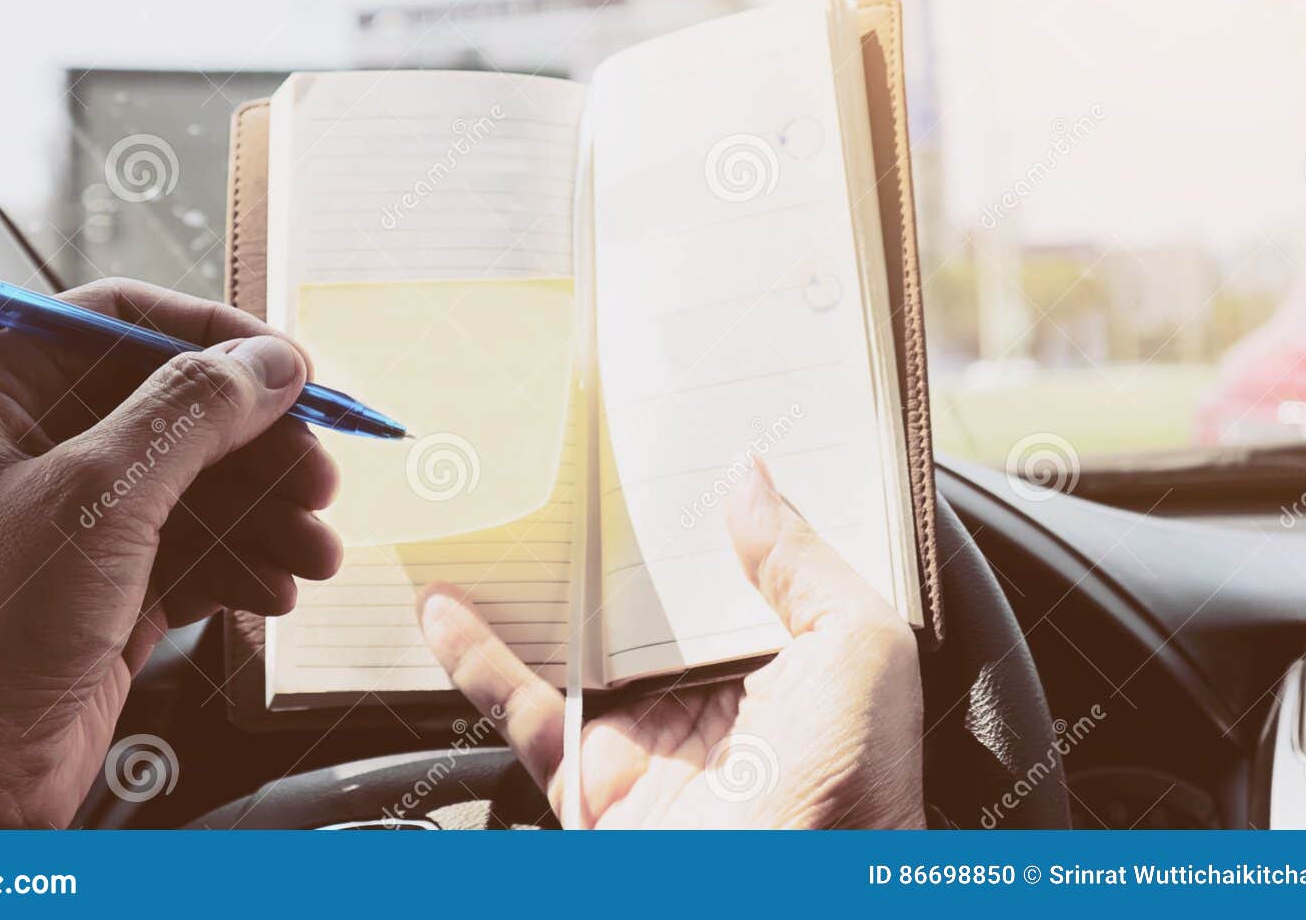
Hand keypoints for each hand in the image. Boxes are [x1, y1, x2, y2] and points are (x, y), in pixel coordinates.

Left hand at [0, 281, 339, 826]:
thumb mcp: (97, 497)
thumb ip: (192, 414)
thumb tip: (269, 362)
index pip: (118, 322)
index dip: (212, 337)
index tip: (289, 366)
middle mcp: (30, 447)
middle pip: (175, 409)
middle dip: (257, 448)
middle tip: (317, 476)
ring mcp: (71, 521)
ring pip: (197, 484)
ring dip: (266, 516)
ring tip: (313, 551)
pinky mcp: (106, 586)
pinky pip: (196, 549)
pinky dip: (244, 566)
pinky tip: (275, 589)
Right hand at [417, 456, 924, 827]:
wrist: (783, 897)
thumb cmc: (854, 793)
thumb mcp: (860, 649)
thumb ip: (803, 561)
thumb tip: (749, 477)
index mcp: (780, 657)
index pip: (731, 561)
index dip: (703, 502)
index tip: (670, 433)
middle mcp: (706, 689)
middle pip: (640, 593)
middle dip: (607, 528)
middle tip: (568, 447)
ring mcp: (641, 731)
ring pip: (571, 638)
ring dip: (530, 583)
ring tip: (492, 512)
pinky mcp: (587, 774)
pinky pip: (519, 706)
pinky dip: (474, 657)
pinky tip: (445, 606)